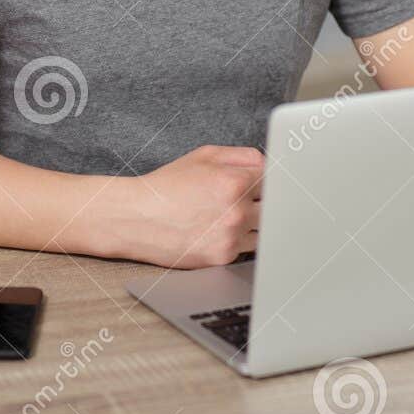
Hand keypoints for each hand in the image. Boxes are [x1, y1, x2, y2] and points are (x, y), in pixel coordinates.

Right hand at [109, 144, 263, 267]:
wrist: (136, 218)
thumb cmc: (167, 186)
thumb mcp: (204, 156)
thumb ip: (242, 156)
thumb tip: (269, 165)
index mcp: (235, 181)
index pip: (277, 181)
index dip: (268, 182)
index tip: (262, 185)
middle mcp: (237, 210)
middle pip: (275, 208)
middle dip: (263, 204)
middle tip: (243, 201)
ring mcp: (231, 236)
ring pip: (264, 231)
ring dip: (253, 225)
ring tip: (225, 216)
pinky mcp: (223, 257)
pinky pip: (246, 250)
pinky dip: (238, 241)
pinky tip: (217, 231)